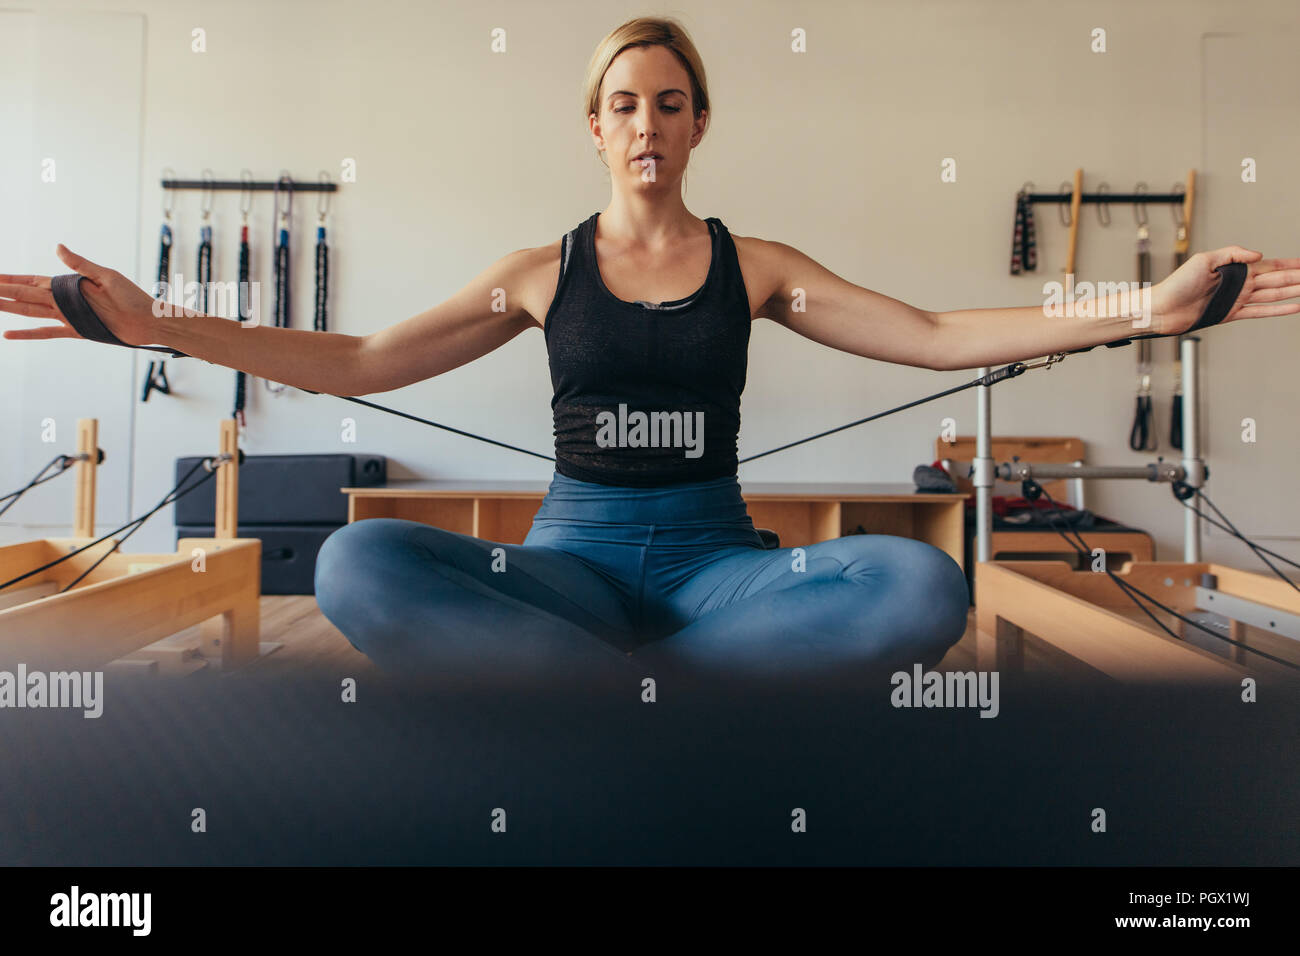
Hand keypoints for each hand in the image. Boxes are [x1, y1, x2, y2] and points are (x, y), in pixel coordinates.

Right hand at [0, 244, 157, 345]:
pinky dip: (28, 333)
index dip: (12, 279)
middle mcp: (65, 300)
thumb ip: (80, 264)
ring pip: (31, 312)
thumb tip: (57, 247)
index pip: (33, 281)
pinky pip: (47, 332)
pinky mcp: (77, 331)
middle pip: (26, 295)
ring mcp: (69, 316)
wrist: (148, 321)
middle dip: (4, 292)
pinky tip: (9, 334)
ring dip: (9, 308)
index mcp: (70, 284)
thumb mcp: (106, 276)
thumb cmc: (132, 296)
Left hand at [1151, 246, 1299, 335]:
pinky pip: (1259, 311)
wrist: (1162, 309)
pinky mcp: (1230, 313)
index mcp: (1234, 268)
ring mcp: (1236, 299)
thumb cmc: (1177, 284)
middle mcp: (1238, 283)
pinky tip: (1294, 307)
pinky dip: (1278, 310)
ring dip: (1293, 292)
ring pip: (1273, 295)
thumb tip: (1259, 255)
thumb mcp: (1204, 260)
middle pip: (1276, 279)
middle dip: (1297, 278)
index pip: (1269, 264)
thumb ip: (1233, 254)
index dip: (1289, 264)